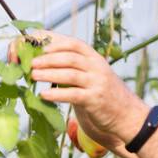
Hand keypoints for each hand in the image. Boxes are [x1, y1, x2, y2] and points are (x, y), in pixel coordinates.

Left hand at [27, 29, 148, 151]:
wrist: (127, 115)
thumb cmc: (104, 95)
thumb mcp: (92, 75)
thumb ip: (75, 68)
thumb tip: (45, 61)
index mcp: (94, 58)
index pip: (73, 43)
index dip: (54, 42)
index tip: (38, 45)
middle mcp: (97, 67)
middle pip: (69, 57)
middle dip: (48, 58)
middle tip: (31, 63)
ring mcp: (97, 83)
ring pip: (70, 74)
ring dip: (49, 74)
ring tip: (33, 76)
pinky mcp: (95, 100)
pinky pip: (73, 95)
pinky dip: (57, 94)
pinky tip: (44, 95)